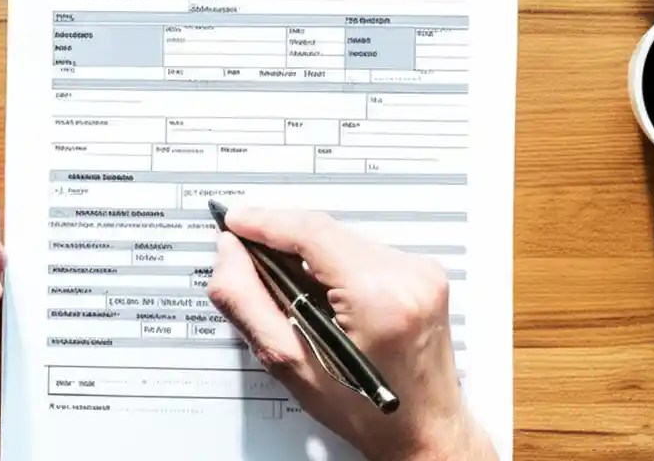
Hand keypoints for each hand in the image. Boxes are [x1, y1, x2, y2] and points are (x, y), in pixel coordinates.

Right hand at [207, 208, 495, 460]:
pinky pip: (365, 251)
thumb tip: (229, 255)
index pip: (311, 232)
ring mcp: (422, 272)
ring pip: (344, 238)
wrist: (424, 430)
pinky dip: (335, 263)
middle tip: (247, 259)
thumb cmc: (368, 412)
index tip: (235, 222)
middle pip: (326, 231)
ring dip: (309, 254)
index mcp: (378, 296)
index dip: (265, 222)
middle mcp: (407, 275)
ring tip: (288, 290)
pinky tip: (323, 295)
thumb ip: (247, 301)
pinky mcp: (425, 274)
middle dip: (282, 240)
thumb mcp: (291, 363)